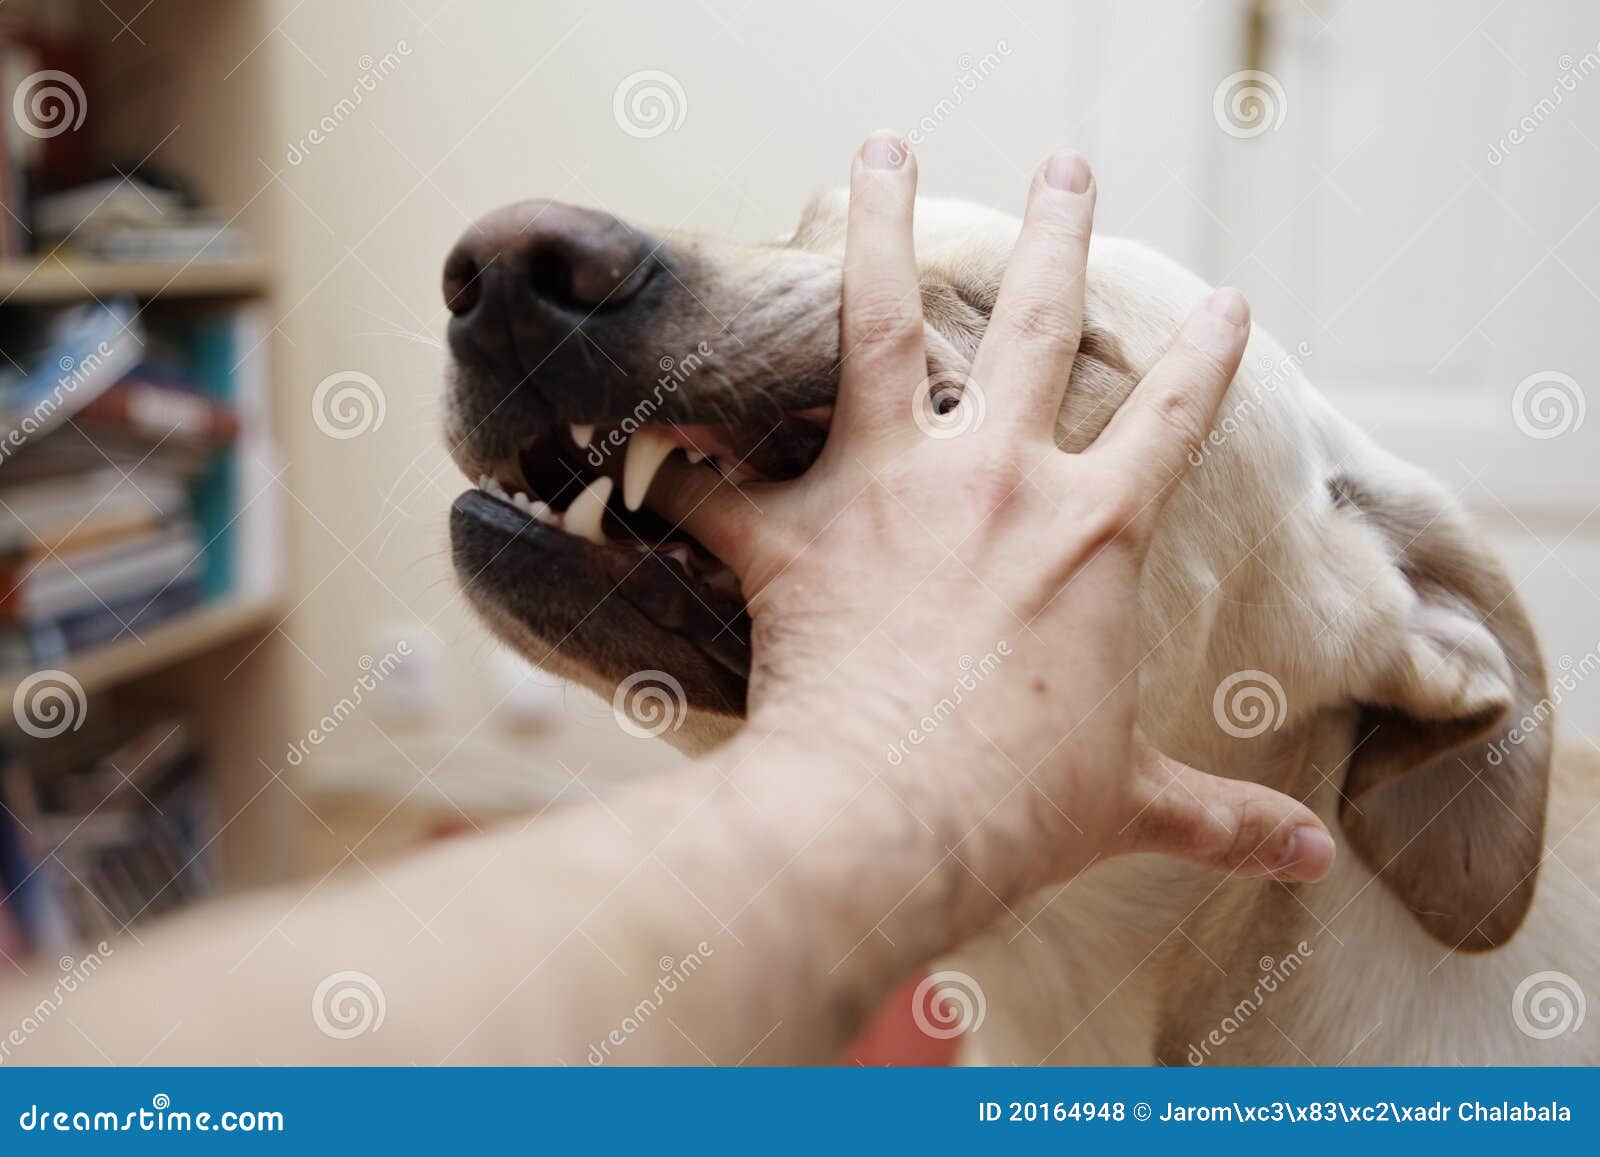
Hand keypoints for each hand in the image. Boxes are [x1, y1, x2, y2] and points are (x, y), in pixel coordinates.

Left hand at [653, 134, 1333, 908]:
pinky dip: (680, 465)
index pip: (1172, 418)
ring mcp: (888, 489)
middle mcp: (996, 480)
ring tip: (878, 150)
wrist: (897, 826)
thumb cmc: (1019, 813)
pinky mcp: (793, 531)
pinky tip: (647, 433)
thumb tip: (1311, 865)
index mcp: (1093, 533)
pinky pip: (714, 486)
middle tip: (1064, 167)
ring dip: (877, 227)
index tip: (1228, 301)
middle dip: (1057, 233)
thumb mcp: (1132, 804)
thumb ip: (1219, 816)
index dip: (1206, 356)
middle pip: (1036, 321)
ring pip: (878, 321)